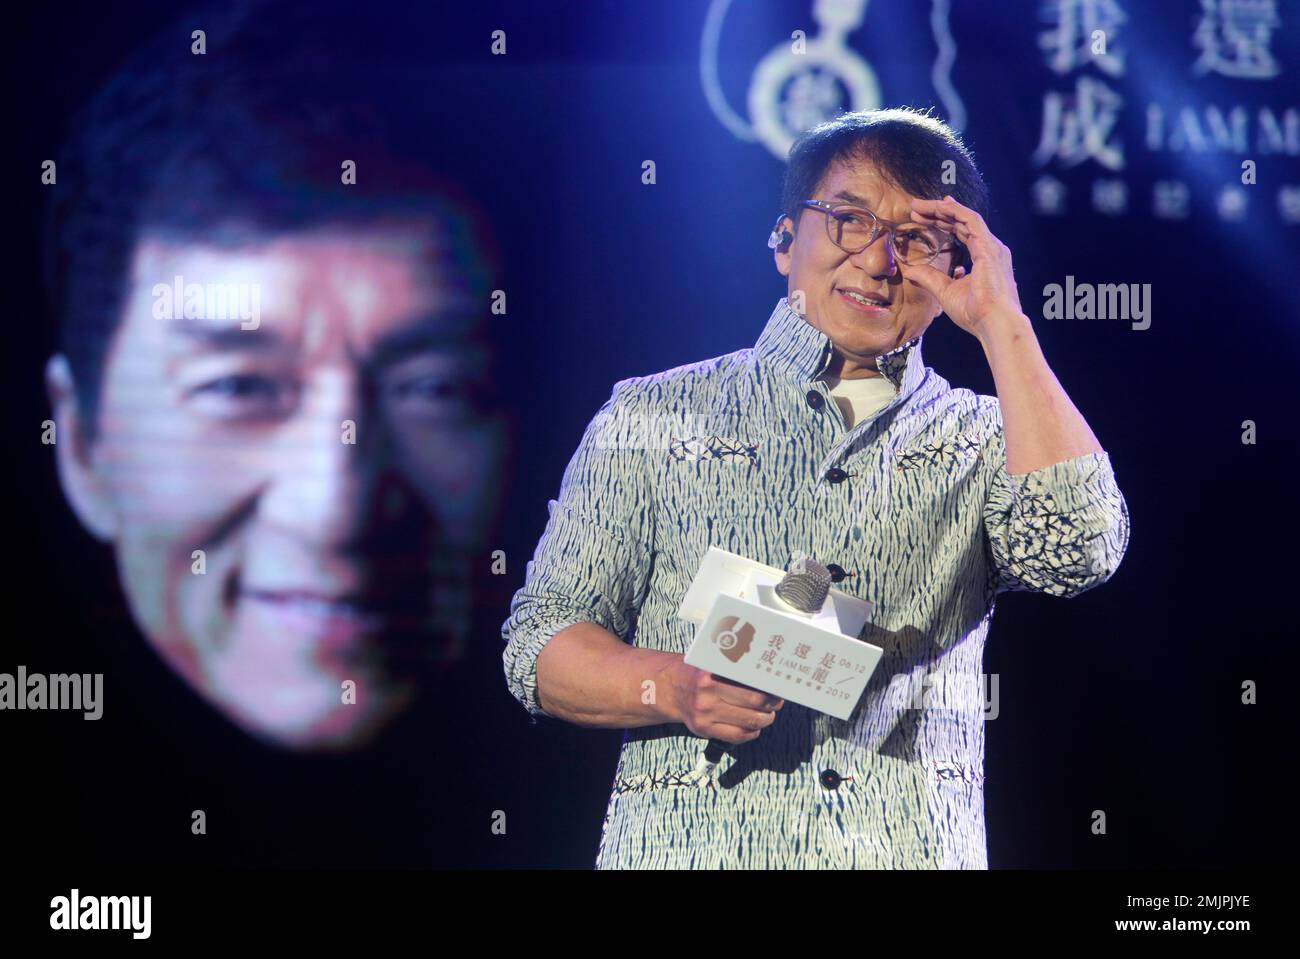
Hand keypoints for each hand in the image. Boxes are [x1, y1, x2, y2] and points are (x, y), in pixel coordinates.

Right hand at [663, 657, 782, 743]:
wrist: (668, 690)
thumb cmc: (696, 673)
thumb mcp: (711, 663)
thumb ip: (734, 669)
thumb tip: (766, 679)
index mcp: (710, 675)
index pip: (749, 683)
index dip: (769, 688)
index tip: (778, 688)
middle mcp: (707, 695)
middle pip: (754, 702)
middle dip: (771, 704)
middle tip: (777, 702)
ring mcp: (705, 715)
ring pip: (748, 722)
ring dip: (764, 720)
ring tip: (768, 715)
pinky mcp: (704, 729)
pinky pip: (736, 736)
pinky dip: (751, 733)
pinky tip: (754, 728)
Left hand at [899, 195, 1025, 340]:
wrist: (994, 323)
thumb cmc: (976, 313)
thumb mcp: (945, 291)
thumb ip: (929, 278)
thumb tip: (910, 271)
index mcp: (983, 257)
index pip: (961, 233)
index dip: (942, 223)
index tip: (922, 218)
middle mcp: (990, 248)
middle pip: (961, 222)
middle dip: (938, 213)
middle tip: (916, 208)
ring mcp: (991, 246)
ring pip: (965, 217)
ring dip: (942, 209)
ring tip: (920, 206)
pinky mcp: (989, 247)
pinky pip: (971, 220)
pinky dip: (955, 211)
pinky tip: (939, 206)